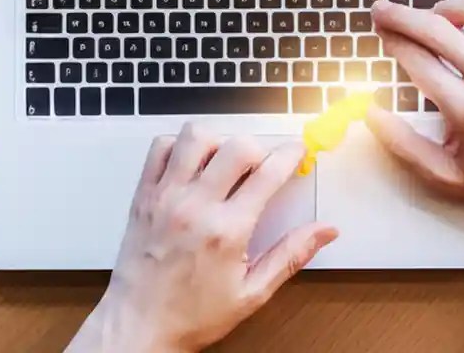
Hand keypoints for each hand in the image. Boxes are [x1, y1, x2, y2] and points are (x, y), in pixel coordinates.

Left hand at [67, 124, 337, 352]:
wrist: (138, 326)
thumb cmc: (192, 315)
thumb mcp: (252, 293)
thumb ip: (290, 255)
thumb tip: (325, 231)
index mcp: (227, 231)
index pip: (268, 173)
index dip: (291, 155)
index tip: (297, 152)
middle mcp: (195, 206)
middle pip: (237, 146)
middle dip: (259, 148)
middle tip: (262, 166)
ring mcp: (166, 196)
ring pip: (196, 136)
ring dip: (218, 141)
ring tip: (224, 163)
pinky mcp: (144, 195)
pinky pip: (161, 147)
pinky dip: (181, 147)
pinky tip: (192, 167)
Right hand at [366, 0, 463, 238]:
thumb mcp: (447, 179)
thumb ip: (403, 145)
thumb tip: (369, 113)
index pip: (417, 61)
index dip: (391, 41)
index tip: (379, 33)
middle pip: (437, 29)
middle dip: (401, 16)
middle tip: (384, 11)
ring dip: (446, 7)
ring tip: (434, 17)